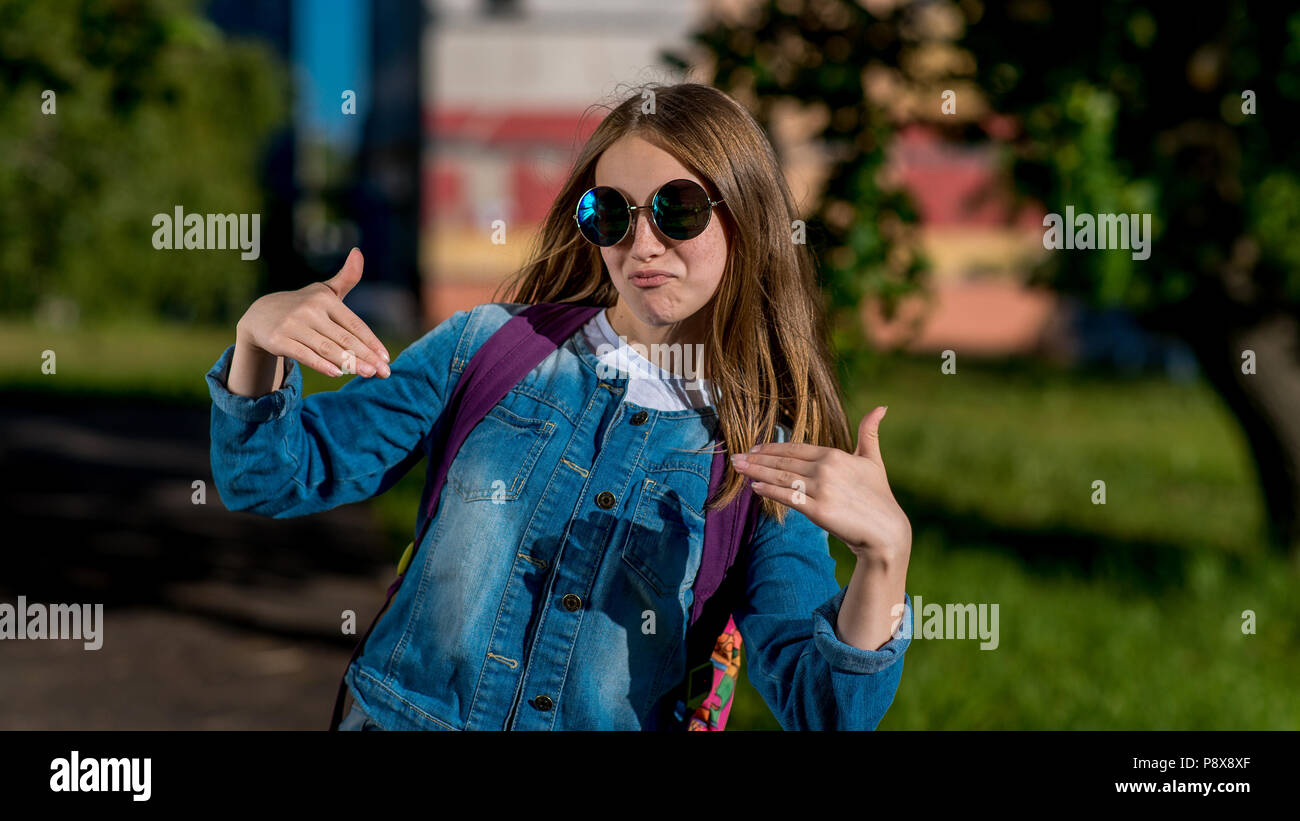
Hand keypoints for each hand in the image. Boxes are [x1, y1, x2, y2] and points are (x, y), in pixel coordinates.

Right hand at [236, 248, 390, 378]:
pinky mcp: (278, 340)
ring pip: (326, 348)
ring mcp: (293, 325)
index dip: (371, 342)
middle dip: (366, 356)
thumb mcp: (323, 291)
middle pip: (344, 338)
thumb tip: (359, 252)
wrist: (260, 315)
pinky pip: (304, 355)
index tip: (386, 358)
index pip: (354, 324)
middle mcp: (310, 310)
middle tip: (384, 372)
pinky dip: (321, 365)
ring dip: (349, 363)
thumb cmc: (302, 306)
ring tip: (368, 374)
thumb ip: (346, 277)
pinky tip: (337, 373)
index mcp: (325, 299)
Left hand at [729, 406, 911, 565]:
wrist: (886, 531)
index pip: (795, 448)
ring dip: (756, 472)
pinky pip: (788, 498)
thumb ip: (869, 432)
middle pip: (783, 462)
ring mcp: (821, 489)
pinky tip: (754, 488)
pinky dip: (769, 492)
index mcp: (834, 455)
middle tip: (735, 457)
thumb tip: (881, 406)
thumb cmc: (879, 495)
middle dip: (757, 459)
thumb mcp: (873, 459)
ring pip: (781, 478)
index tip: (754, 447)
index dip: (772, 448)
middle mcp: (825, 469)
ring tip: (738, 468)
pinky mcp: (818, 511)